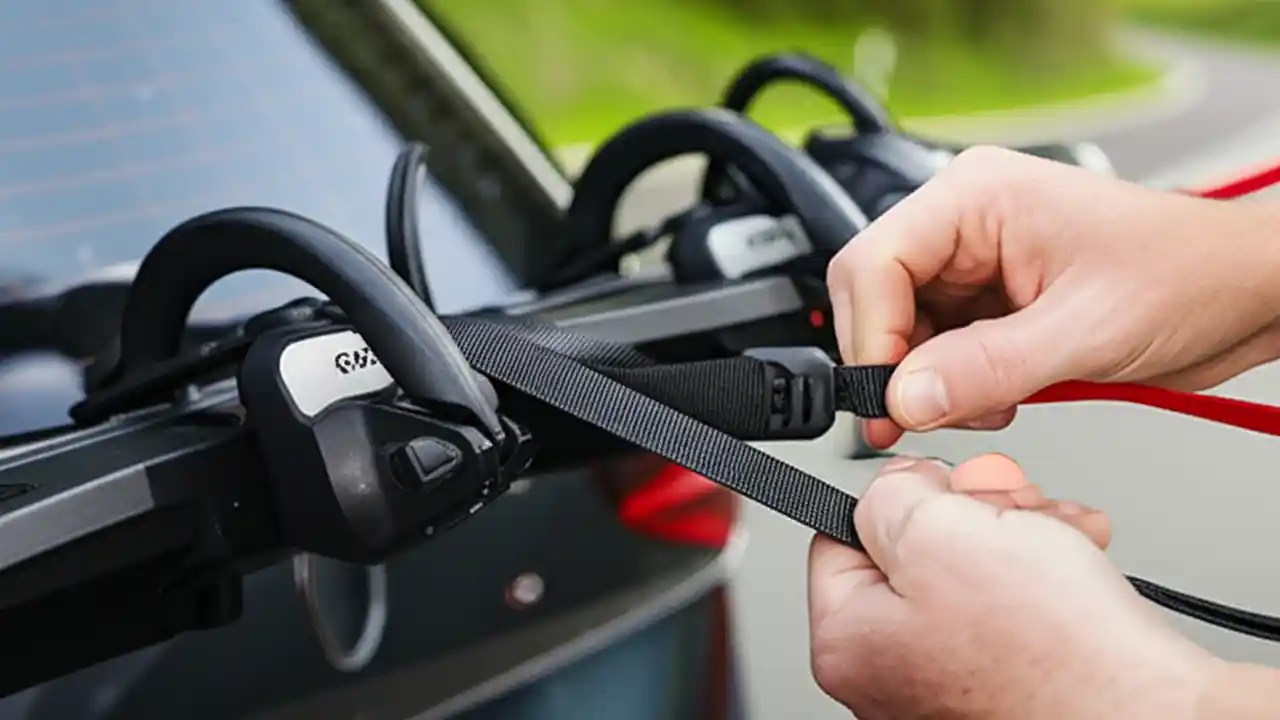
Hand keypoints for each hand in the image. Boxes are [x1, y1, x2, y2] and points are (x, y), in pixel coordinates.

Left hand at [808, 455, 1216, 718]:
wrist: (1154, 712)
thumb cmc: (1056, 653)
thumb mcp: (939, 530)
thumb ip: (890, 493)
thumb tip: (890, 485)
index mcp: (848, 646)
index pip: (840, 535)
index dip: (899, 495)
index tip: (943, 489)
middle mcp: (890, 677)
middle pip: (912, 550)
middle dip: (972, 512)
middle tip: (1010, 507)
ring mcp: (949, 686)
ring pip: (969, 569)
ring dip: (1018, 532)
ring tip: (1057, 536)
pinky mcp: (1006, 685)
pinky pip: (1010, 607)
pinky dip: (1046, 571)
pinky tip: (1074, 559)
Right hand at [827, 146, 1279, 447]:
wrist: (1247, 295)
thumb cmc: (1192, 275)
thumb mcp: (1086, 329)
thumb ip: (986, 367)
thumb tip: (904, 397)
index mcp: (975, 196)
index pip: (874, 263)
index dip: (871, 337)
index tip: (889, 399)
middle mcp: (964, 223)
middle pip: (875, 296)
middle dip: (892, 363)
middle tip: (913, 416)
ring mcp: (974, 262)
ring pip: (900, 329)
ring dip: (925, 381)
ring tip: (979, 404)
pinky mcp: (988, 301)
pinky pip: (936, 349)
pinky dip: (950, 386)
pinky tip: (993, 397)